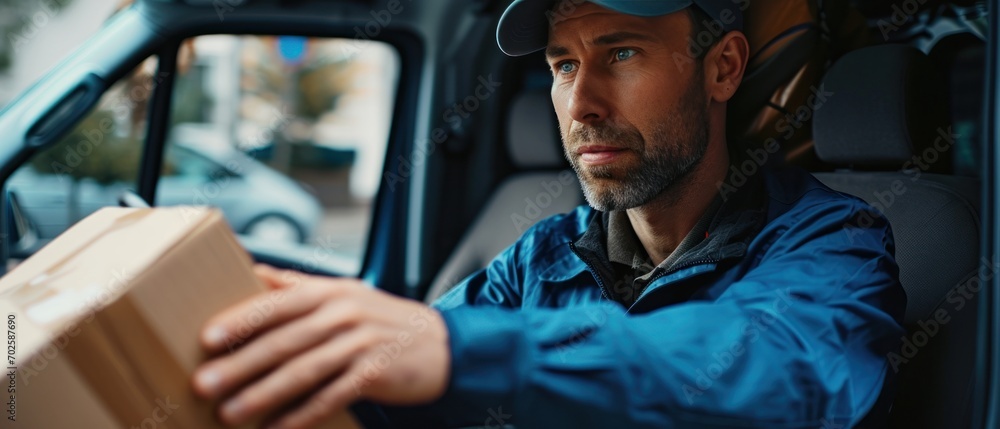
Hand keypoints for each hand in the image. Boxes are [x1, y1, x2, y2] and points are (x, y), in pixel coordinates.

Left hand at [192, 265, 450, 427]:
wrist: (440, 343)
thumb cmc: (381, 318)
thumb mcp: (342, 292)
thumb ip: (295, 285)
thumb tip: (249, 270)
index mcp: (330, 291)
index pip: (278, 303)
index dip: (241, 320)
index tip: (206, 338)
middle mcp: (345, 313)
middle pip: (284, 340)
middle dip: (241, 364)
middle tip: (204, 382)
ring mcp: (362, 343)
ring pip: (303, 371)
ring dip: (263, 394)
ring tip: (229, 413)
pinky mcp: (375, 373)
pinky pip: (331, 397)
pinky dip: (302, 415)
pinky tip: (276, 428)